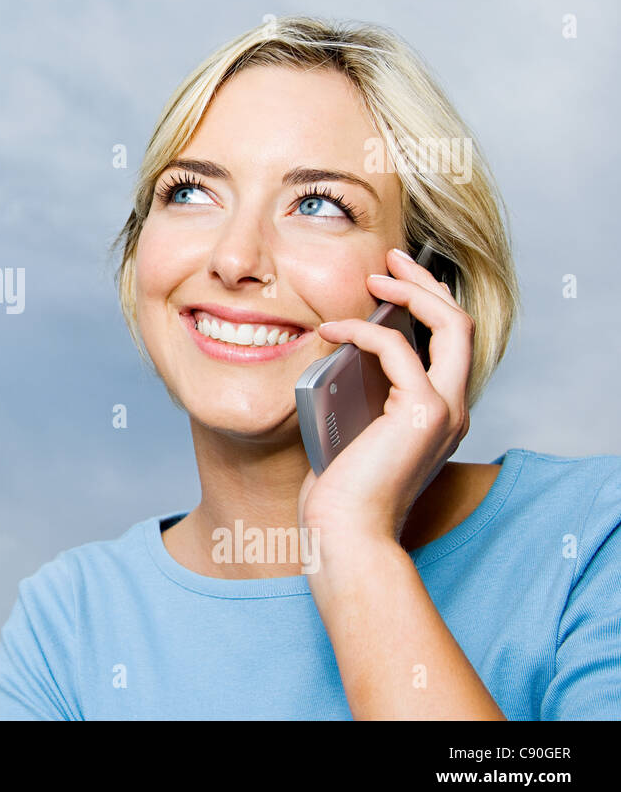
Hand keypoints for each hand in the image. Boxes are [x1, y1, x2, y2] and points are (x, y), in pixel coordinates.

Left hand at [296, 247, 474, 545]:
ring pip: (450, 325)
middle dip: (427, 283)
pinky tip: (331, 328)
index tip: (389, 278)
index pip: (448, 343)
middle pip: (460, 323)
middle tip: (390, 258)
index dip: (425, 303)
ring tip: (373, 276)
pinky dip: (364, 330)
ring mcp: (444, 410)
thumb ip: (356, 392)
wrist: (344, 534)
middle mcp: (452, 409)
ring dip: (410, 292)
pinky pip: (398, 349)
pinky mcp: (422, 412)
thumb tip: (333, 351)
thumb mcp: (349, 427)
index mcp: (437, 412)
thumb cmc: (339, 493)